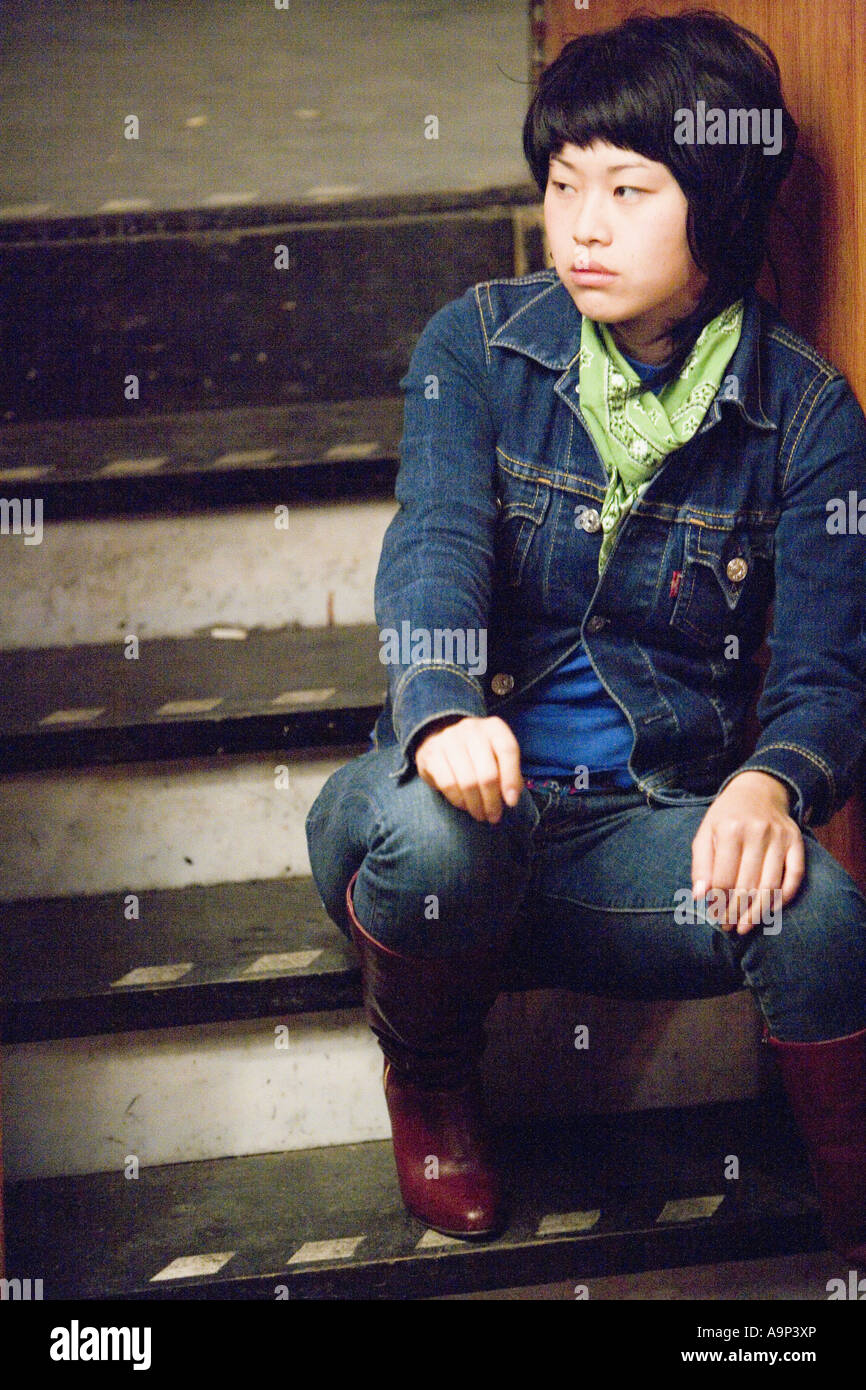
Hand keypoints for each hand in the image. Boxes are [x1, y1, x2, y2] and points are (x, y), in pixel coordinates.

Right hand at [414, 715, 523, 823]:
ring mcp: (449, 740)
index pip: (507, 750)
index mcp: (494, 727)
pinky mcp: (431, 754)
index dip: (511, 779)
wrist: (438, 735)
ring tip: (480, 815)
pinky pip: (448, 784)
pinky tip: (464, 805)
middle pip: (488, 773)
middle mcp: (472, 729)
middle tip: (493, 817)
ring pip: (468, 781)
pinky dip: (458, 800)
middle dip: (492, 801)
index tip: (511, 803)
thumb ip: (509, 773)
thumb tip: (510, 799)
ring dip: (475, 805)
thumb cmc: (476, 752)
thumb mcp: (496, 755)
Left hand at [691, 771, 804, 934]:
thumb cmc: (726, 817)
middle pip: (747, 886)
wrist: (758, 790)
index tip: (714, 917)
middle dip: (735, 912)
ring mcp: (780, 838)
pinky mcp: (797, 841)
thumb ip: (700, 864)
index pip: (723, 879)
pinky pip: (795, 877)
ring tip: (745, 927)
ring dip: (758, 912)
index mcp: (729, 830)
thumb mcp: (705, 833)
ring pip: (771, 886)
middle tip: (728, 927)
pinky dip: (784, 898)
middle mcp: (757, 833)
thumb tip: (699, 896)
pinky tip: (770, 910)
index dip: (718, 903)